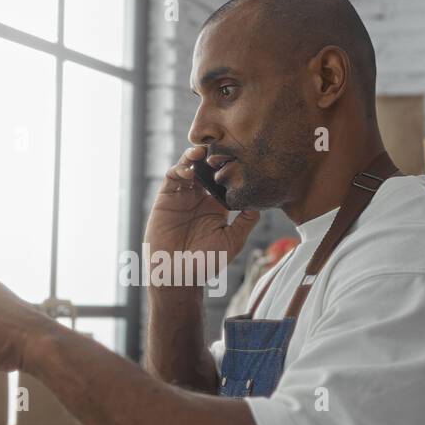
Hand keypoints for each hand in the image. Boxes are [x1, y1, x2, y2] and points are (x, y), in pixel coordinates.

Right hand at [143, 144, 259, 273]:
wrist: (177, 275)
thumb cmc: (206, 262)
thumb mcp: (233, 241)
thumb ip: (246, 221)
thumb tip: (259, 202)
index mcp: (218, 206)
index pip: (224, 178)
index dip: (230, 166)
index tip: (239, 157)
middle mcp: (200, 198)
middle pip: (206, 168)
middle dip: (212, 156)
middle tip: (219, 148)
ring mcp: (182, 197)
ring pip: (188, 168)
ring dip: (194, 157)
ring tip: (201, 153)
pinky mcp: (165, 199)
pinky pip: (171, 178)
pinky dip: (179, 169)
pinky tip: (188, 170)